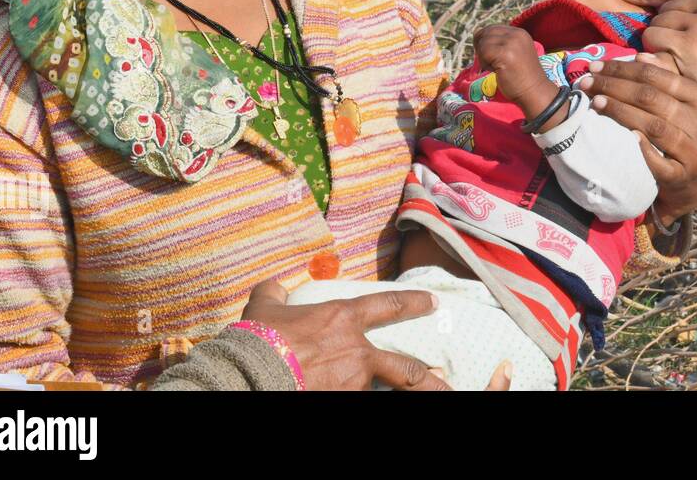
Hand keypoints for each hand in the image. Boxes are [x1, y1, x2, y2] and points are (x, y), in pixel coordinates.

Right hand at [240, 279, 452, 390]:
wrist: (249, 375)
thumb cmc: (257, 339)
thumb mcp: (263, 307)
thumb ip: (275, 293)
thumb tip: (275, 287)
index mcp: (342, 319)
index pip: (388, 305)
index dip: (414, 303)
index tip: (433, 303)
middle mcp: (356, 352)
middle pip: (406, 369)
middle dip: (430, 380)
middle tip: (447, 385)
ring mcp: (352, 384)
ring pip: (386, 394)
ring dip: (403, 398)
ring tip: (428, 398)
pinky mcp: (342, 403)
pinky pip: (365, 404)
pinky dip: (370, 403)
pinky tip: (379, 409)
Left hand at [473, 24, 548, 105]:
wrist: (533, 91)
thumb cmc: (521, 76)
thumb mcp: (514, 52)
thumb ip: (500, 42)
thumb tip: (476, 33)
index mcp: (520, 33)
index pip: (493, 28)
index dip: (485, 40)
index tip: (488, 55)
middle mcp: (516, 35)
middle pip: (486, 33)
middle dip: (481, 47)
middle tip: (488, 62)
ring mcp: (511, 43)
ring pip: (483, 42)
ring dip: (483, 56)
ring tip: (494, 67)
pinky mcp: (505, 54)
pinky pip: (484, 52)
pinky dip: (484, 63)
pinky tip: (494, 70)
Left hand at [575, 57, 696, 222]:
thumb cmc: (685, 136)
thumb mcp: (685, 105)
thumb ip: (666, 80)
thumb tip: (640, 56)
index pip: (657, 76)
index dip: (623, 69)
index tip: (596, 66)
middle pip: (651, 98)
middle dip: (614, 86)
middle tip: (586, 82)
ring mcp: (695, 151)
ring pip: (653, 125)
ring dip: (620, 112)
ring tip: (595, 103)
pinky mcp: (683, 176)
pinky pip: (660, 162)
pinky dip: (644, 149)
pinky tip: (627, 137)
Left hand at [617, 0, 696, 148]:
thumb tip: (658, 3)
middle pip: (667, 6)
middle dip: (664, 28)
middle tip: (681, 51)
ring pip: (657, 23)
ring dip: (659, 43)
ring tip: (685, 63)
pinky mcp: (689, 46)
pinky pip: (652, 41)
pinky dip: (654, 55)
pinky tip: (674, 68)